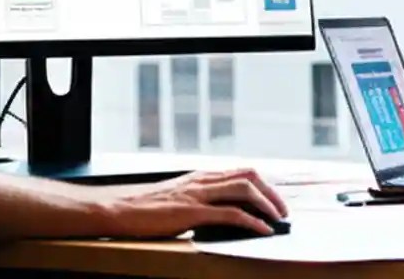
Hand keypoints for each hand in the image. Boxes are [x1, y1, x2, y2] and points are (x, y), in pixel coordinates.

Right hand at [102, 168, 287, 238]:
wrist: (119, 208)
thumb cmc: (144, 207)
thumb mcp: (177, 197)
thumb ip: (199, 200)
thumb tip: (220, 213)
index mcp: (200, 176)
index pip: (241, 172)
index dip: (264, 184)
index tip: (275, 199)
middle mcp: (203, 180)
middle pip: (249, 177)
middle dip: (272, 193)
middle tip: (283, 211)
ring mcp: (198, 194)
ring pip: (244, 190)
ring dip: (267, 204)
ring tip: (278, 219)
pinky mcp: (192, 212)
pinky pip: (230, 214)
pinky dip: (251, 221)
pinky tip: (262, 231)